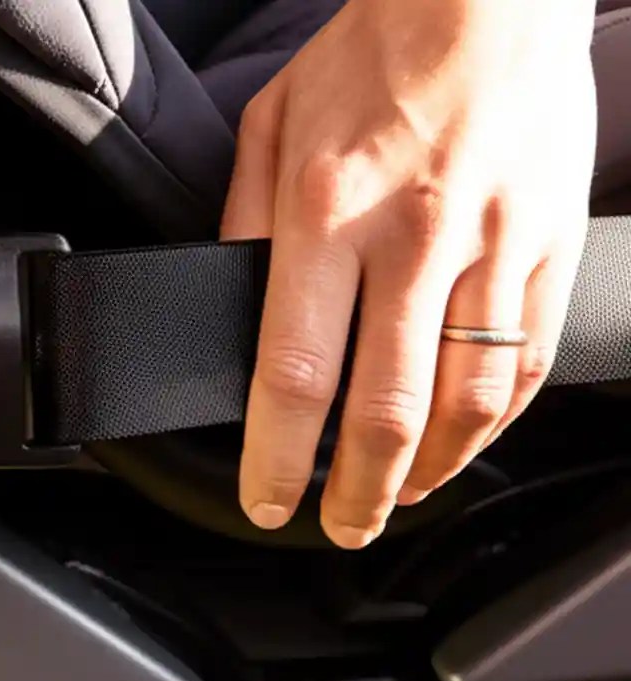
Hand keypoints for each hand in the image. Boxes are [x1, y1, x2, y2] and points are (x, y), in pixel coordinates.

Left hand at [221, 0, 598, 547]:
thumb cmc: (372, 52)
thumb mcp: (268, 123)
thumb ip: (243, 222)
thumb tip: (234, 305)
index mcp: (326, 212)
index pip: (295, 372)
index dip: (278, 457)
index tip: (266, 499)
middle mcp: (412, 238)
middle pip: (386, 411)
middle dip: (357, 491)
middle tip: (339, 526)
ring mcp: (493, 245)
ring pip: (469, 403)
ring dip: (431, 473)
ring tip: (399, 499)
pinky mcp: (549, 245)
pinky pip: (529, 362)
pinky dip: (496, 423)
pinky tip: (467, 445)